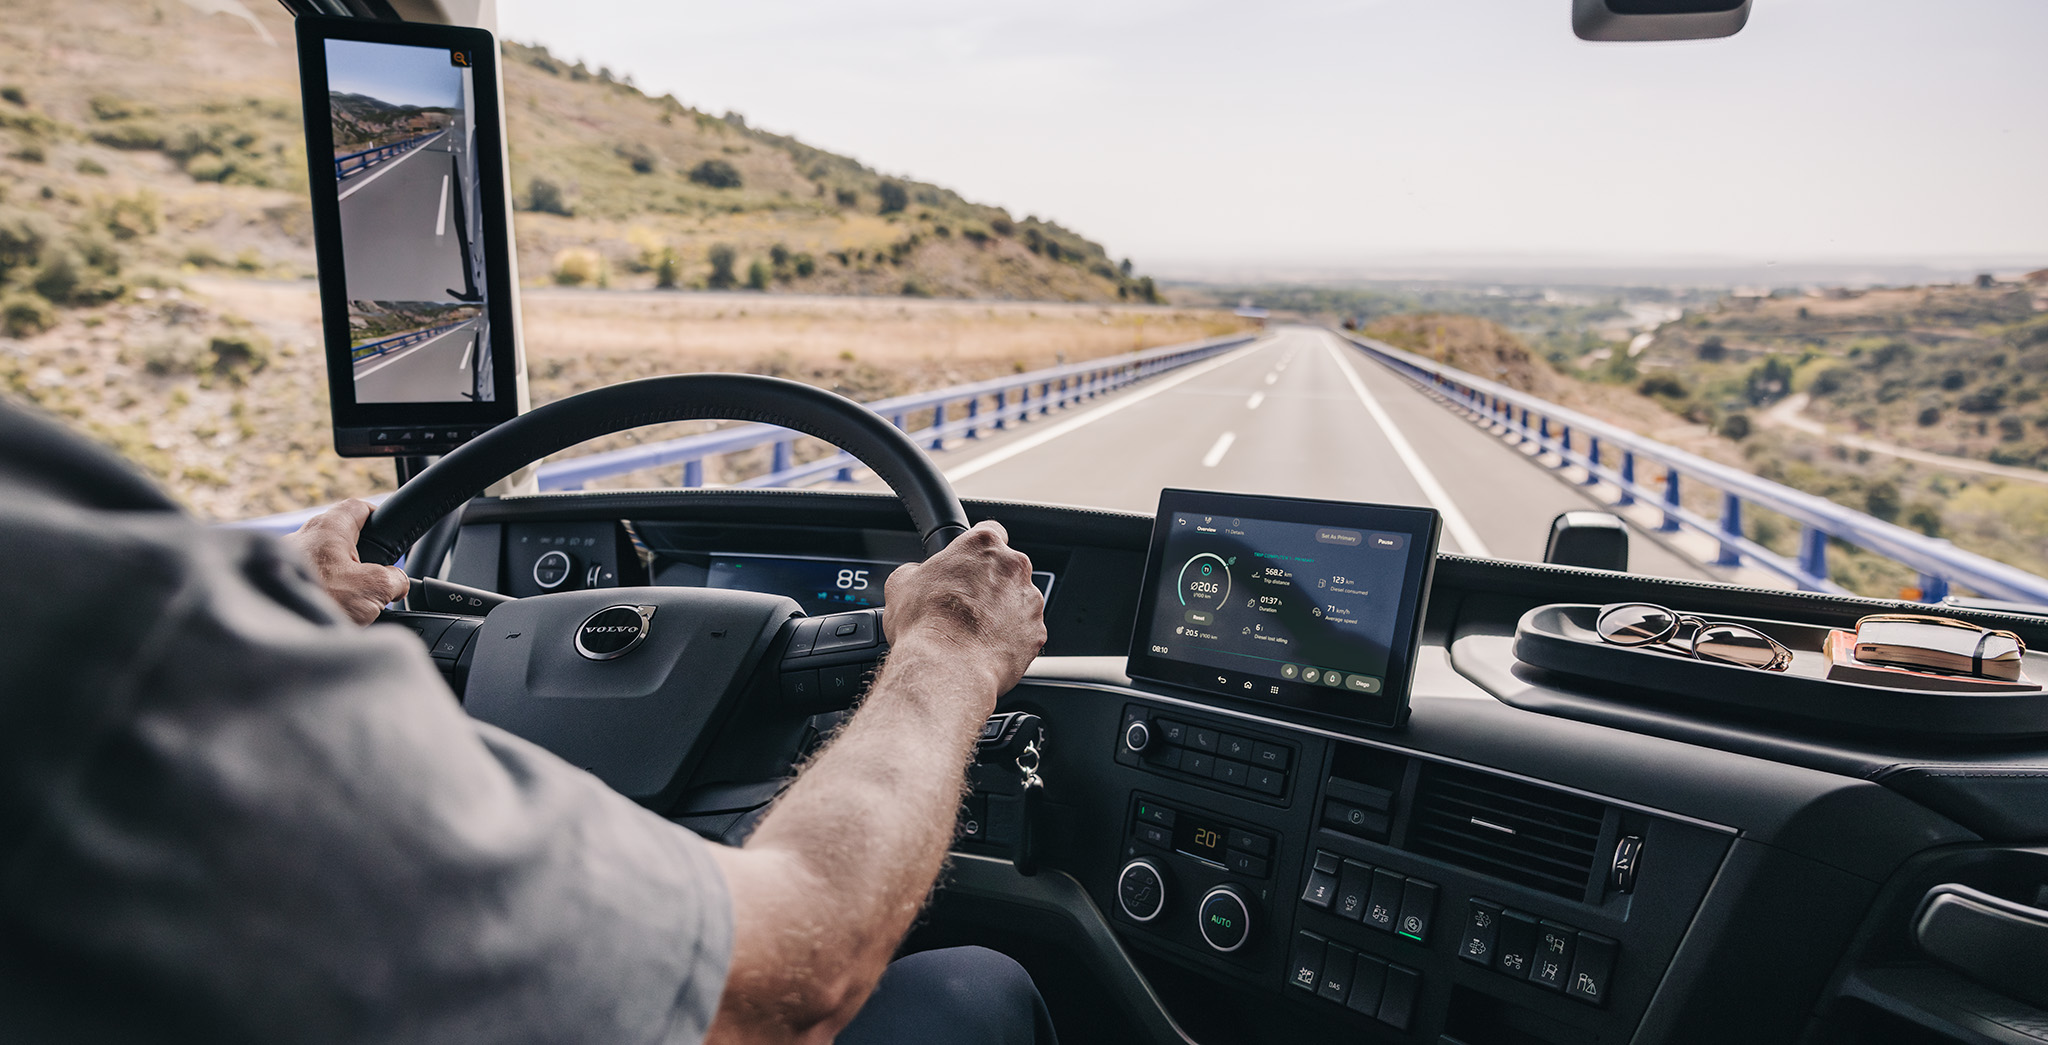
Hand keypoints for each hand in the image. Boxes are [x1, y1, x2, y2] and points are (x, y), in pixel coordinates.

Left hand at [281, 499, 410, 625]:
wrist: (277, 632)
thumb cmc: (319, 602)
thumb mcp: (375, 588)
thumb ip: (395, 579)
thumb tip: (397, 583)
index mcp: (327, 528)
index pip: (357, 507)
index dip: (377, 515)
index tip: (388, 530)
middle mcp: (301, 537)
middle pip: (339, 536)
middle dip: (359, 556)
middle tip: (373, 577)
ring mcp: (283, 559)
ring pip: (322, 561)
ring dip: (338, 578)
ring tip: (349, 601)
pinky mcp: (274, 582)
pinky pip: (307, 581)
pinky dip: (321, 592)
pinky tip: (328, 612)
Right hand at [882, 520, 1046, 694]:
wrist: (947, 668)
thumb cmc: (926, 625)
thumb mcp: (900, 585)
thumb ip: (915, 571)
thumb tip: (915, 576)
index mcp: (983, 545)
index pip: (990, 531)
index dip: (976, 550)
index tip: (969, 563)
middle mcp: (1013, 567)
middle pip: (1006, 568)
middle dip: (988, 583)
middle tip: (963, 604)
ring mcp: (1030, 600)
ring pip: (1017, 601)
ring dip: (1001, 611)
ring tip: (973, 632)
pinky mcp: (1036, 632)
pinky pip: (1025, 631)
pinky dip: (1010, 638)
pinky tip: (986, 648)